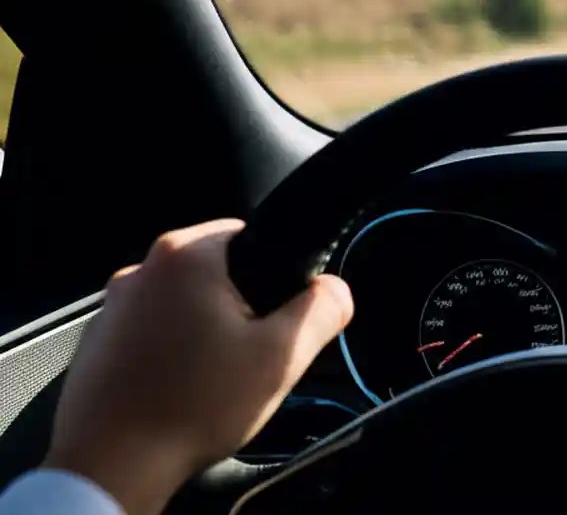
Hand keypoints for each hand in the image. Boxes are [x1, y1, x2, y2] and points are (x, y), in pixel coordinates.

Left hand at [44, 219, 353, 514]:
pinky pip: (151, 336)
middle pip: (216, 274)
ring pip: (182, 307)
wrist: (112, 465)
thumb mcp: (280, 357)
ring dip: (203, 334)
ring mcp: (111, 308)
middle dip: (238, 310)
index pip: (249, 235)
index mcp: (185, 255)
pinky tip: (180, 392)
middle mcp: (140, 270)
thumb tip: (335, 289)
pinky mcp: (97, 344)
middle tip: (249, 357)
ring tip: (212, 382)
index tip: (276, 319)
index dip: (275, 276)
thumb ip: (320, 311)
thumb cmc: (195, 404)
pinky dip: (170, 356)